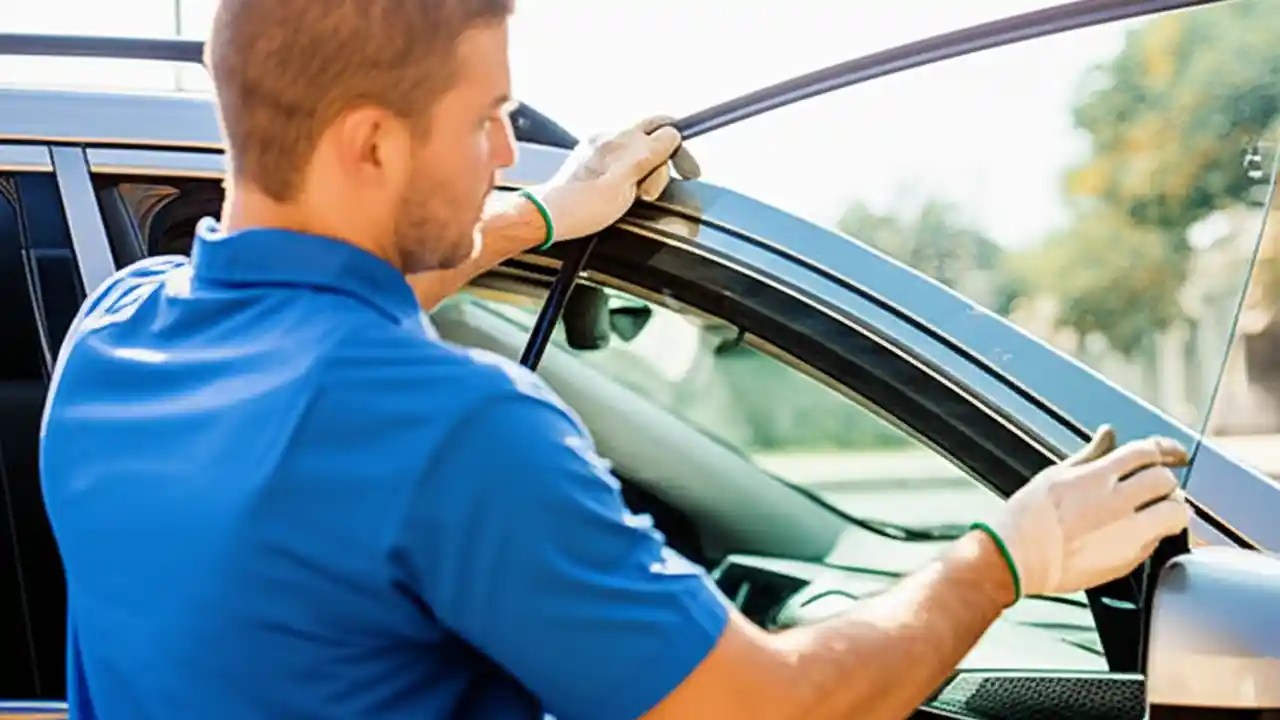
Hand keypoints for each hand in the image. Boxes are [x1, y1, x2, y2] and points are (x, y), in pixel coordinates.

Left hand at [527, 115, 699, 241]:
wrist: (548, 217)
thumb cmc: (582, 206)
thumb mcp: (625, 181)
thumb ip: (650, 154)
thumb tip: (672, 133)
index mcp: (618, 140)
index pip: (660, 125)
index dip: (679, 146)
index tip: (688, 168)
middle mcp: (608, 140)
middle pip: (651, 142)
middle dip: (661, 166)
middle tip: (652, 192)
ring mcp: (599, 152)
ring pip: (639, 157)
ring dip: (646, 177)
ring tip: (636, 197)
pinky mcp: (592, 166)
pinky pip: (624, 166)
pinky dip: (632, 180)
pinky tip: (625, 197)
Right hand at [989, 426, 1191, 598]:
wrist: (1016, 559)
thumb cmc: (1026, 519)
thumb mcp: (1055, 476)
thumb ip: (1090, 455)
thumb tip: (1109, 435)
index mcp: (1095, 477)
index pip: (1145, 453)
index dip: (1165, 449)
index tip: (1174, 454)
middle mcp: (1115, 502)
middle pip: (1165, 481)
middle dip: (1165, 482)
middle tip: (1157, 488)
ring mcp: (1126, 532)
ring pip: (1175, 514)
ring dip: (1171, 509)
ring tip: (1157, 512)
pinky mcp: (1128, 560)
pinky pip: (1158, 542)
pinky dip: (1155, 534)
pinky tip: (1136, 534)